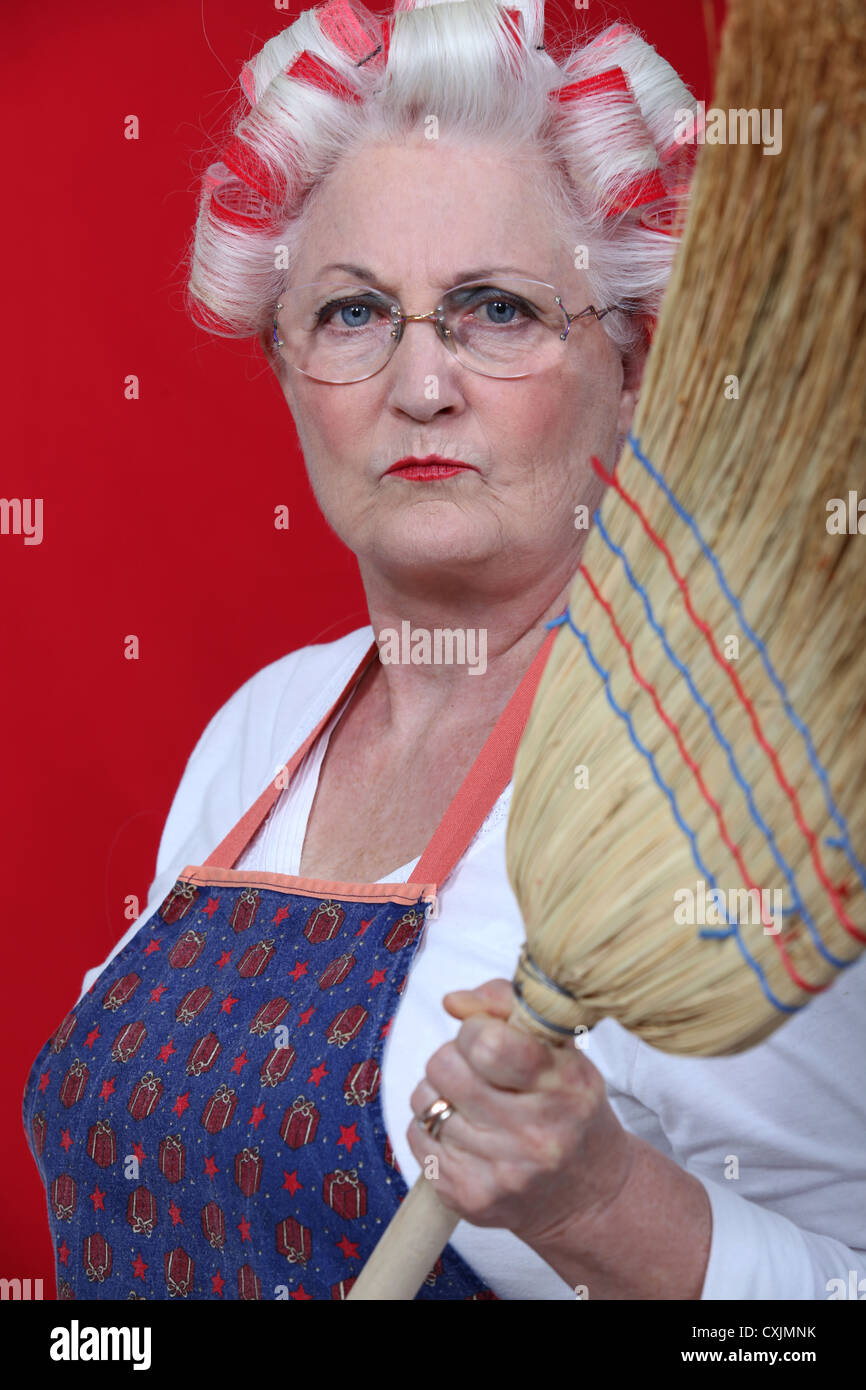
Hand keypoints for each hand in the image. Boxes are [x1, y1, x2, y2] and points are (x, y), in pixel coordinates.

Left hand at [406, 977, 636, 1249]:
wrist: (588, 1195)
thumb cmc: (569, 1109)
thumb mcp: (561, 1050)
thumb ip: (507, 1006)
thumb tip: (452, 1002)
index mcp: (565, 1087)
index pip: (488, 1044)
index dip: (475, 1030)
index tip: (487, 1036)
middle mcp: (535, 1134)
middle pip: (445, 1067)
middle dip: (453, 1058)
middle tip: (477, 1071)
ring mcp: (502, 1172)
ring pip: (425, 1101)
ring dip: (440, 1093)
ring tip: (470, 1103)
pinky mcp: (470, 1198)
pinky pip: (416, 1138)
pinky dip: (430, 1128)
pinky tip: (463, 1133)